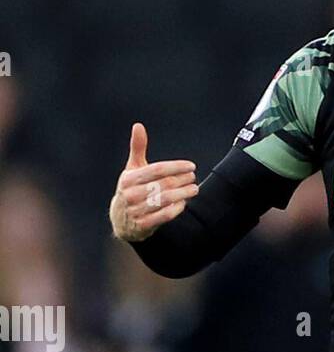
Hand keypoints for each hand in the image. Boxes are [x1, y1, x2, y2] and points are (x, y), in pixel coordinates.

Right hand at [109, 123, 197, 241]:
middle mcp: (130, 194)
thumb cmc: (130, 189)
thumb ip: (137, 148)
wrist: (120, 220)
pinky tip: (184, 202)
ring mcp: (136, 210)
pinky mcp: (142, 225)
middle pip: (163, 184)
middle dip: (182, 180)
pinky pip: (163, 216)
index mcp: (128, 178)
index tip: (191, 166)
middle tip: (193, 177)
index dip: (176, 167)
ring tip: (194, 189)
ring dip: (183, 194)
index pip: (157, 170)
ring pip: (165, 200)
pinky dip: (176, 209)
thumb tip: (139, 126)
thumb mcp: (131, 169)